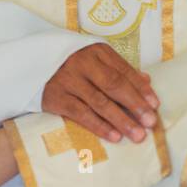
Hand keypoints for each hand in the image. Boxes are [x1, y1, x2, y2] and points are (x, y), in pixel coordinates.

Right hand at [41, 43, 160, 143]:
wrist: (31, 65)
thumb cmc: (71, 64)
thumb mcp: (95, 60)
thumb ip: (119, 69)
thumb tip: (147, 82)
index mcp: (96, 51)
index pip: (123, 70)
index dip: (140, 88)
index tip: (155, 104)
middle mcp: (83, 63)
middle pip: (114, 85)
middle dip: (135, 104)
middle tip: (151, 122)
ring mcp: (68, 80)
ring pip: (99, 102)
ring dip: (121, 119)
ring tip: (137, 134)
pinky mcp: (56, 97)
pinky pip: (81, 113)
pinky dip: (99, 125)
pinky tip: (114, 136)